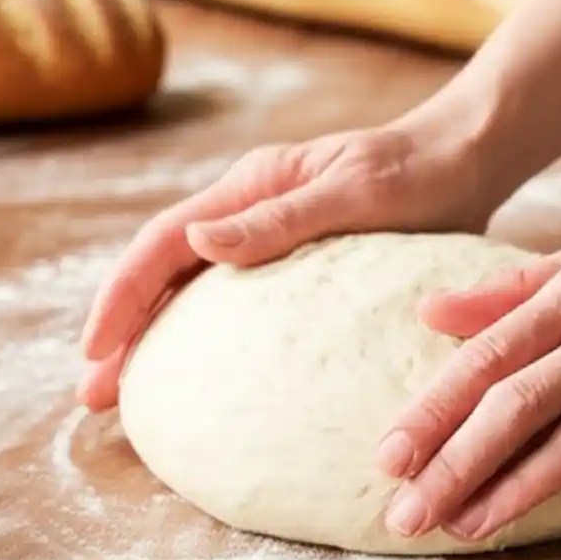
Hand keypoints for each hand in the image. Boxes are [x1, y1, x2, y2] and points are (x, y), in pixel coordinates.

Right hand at [78, 121, 489, 411]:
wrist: (465, 161)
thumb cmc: (419, 174)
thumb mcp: (355, 194)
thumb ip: (281, 218)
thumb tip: (197, 238)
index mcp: (252, 186)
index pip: (165, 242)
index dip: (123, 295)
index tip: (95, 349)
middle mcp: (249, 210)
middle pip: (165, 272)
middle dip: (124, 330)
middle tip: (95, 396)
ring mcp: (270, 237)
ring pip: (193, 290)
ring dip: (156, 338)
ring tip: (130, 398)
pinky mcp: (296, 262)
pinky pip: (235, 304)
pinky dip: (207, 340)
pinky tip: (204, 378)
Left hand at [376, 213, 560, 541]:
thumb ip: (527, 285)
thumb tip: (436, 310)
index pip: (484, 338)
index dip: (430, 396)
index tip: (386, 443)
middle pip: (492, 378)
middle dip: (432, 438)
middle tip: (387, 488)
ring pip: (531, 412)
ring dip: (470, 471)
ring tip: (427, 519)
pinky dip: (535, 481)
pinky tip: (499, 514)